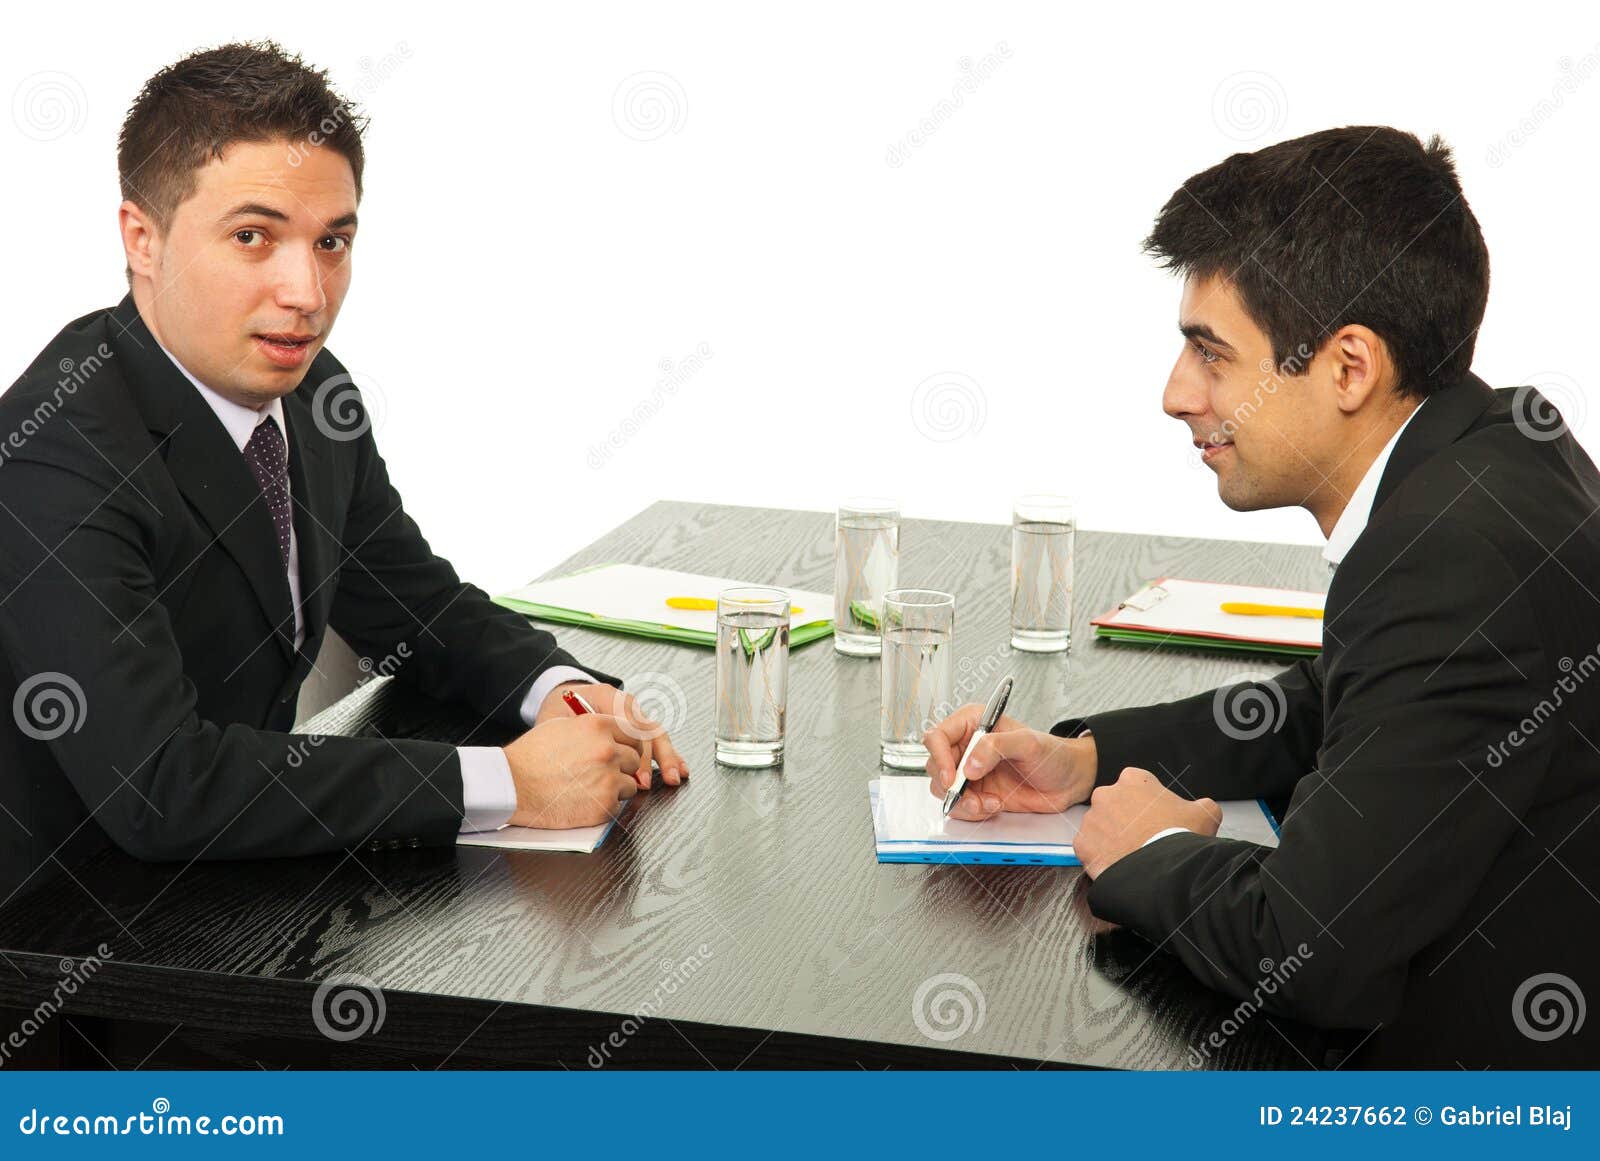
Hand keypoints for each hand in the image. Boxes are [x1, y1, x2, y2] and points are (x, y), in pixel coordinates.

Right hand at [502, 714, 649, 828]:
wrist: (513, 785)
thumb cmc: (531, 757)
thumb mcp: (563, 726)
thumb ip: (594, 728)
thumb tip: (614, 734)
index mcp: (598, 726)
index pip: (634, 732)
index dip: (628, 744)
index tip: (624, 751)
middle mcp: (607, 750)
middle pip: (634, 759)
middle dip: (621, 766)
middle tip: (600, 772)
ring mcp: (608, 778)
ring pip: (630, 783)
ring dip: (616, 786)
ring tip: (589, 786)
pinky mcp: (604, 804)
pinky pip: (618, 804)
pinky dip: (605, 805)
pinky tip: (585, 799)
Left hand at [536, 682, 687, 788]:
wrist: (562, 697)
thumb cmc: (557, 710)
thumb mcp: (554, 718)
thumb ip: (568, 734)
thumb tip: (579, 759)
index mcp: (606, 695)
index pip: (627, 720)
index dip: (631, 747)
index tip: (629, 770)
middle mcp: (626, 704)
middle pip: (646, 728)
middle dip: (650, 757)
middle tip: (644, 782)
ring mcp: (636, 715)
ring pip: (657, 734)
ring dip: (667, 757)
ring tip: (673, 778)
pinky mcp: (640, 728)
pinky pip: (658, 740)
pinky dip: (669, 756)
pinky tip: (680, 770)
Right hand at [922, 703, 1096, 820]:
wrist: (1068, 781)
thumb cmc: (1052, 754)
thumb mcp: (1028, 743)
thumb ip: (996, 747)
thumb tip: (969, 765)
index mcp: (973, 724)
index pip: (938, 737)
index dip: (939, 757)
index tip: (951, 777)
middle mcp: (966, 747)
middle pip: (935, 766)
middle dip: (950, 786)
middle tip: (972, 798)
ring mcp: (970, 772)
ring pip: (943, 789)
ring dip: (962, 802)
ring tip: (988, 804)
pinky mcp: (976, 793)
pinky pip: (959, 806)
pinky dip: (972, 811)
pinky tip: (994, 806)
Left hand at [1072, 767, 1221, 878]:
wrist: (1163, 871)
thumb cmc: (1181, 838)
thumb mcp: (1205, 813)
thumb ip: (1202, 804)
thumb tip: (1204, 808)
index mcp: (1133, 780)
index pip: (1136, 786)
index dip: (1146, 803)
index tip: (1153, 818)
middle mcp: (1106, 794)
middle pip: (1114, 805)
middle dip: (1125, 819)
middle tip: (1141, 837)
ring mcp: (1091, 819)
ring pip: (1100, 827)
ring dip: (1111, 837)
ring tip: (1131, 853)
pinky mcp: (1082, 844)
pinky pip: (1089, 849)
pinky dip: (1100, 856)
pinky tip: (1117, 864)